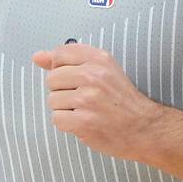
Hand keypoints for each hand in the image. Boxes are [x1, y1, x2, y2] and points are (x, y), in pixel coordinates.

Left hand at [31, 42, 161, 160]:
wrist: (145, 128)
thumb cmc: (123, 101)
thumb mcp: (102, 71)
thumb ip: (67, 61)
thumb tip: (37, 57)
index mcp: (99, 59)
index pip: (59, 54)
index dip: (62, 68)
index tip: (76, 78)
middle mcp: (93, 76)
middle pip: (52, 79)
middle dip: (63, 91)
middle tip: (84, 98)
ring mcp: (88, 99)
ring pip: (52, 100)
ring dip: (65, 109)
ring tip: (86, 111)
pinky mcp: (83, 121)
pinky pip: (57, 119)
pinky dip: (68, 124)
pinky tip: (84, 122)